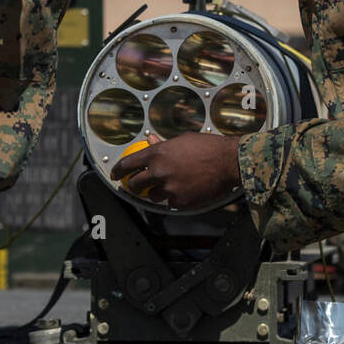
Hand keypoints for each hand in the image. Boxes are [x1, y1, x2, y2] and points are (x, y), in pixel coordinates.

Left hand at [110, 133, 241, 207]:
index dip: (118, 170)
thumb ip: (162, 145)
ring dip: (157, 191)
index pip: (128, 164)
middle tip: (136, 185)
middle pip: (135, 184)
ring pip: (153, 195)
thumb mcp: (181, 141)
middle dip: (133, 185)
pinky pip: (171, 203)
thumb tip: (150, 140)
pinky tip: (186, 189)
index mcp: (157, 154)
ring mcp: (169, 189)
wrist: (228, 162)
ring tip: (171, 184)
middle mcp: (159, 172)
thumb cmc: (207, 147)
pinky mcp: (180, 202)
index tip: (114, 174)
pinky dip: (175, 198)